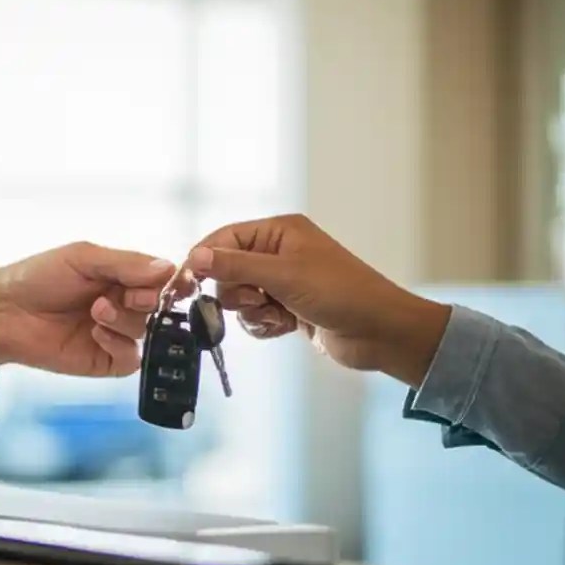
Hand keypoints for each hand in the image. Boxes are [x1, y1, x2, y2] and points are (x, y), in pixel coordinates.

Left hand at [0, 242, 175, 376]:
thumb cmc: (38, 277)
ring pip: (146, 331)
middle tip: (125, 296)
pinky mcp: (104, 361)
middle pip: (158, 306)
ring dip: (125, 320)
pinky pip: (131, 359)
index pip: (160, 279)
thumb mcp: (83, 258)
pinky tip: (96, 334)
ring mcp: (115, 334)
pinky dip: (119, 345)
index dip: (167, 281)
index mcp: (121, 276)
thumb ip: (126, 263)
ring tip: (95, 311)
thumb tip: (168, 268)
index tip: (165, 281)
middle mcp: (123, 305)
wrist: (3, 312)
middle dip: (146, 300)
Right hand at [184, 214, 450, 387]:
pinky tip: (285, 327)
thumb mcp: (283, 275)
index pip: (225, 238)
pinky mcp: (287, 309)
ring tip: (278, 315)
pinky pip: (254, 316)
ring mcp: (283, 282)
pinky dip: (263, 325)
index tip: (186, 285)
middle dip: (236, 292)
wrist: (379, 332)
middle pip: (227, 271)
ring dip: (252, 312)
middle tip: (258, 300)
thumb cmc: (341, 293)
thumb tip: (196, 257)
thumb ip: (236, 266)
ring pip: (239, 298)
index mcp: (279, 231)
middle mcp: (279, 252)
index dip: (203, 260)